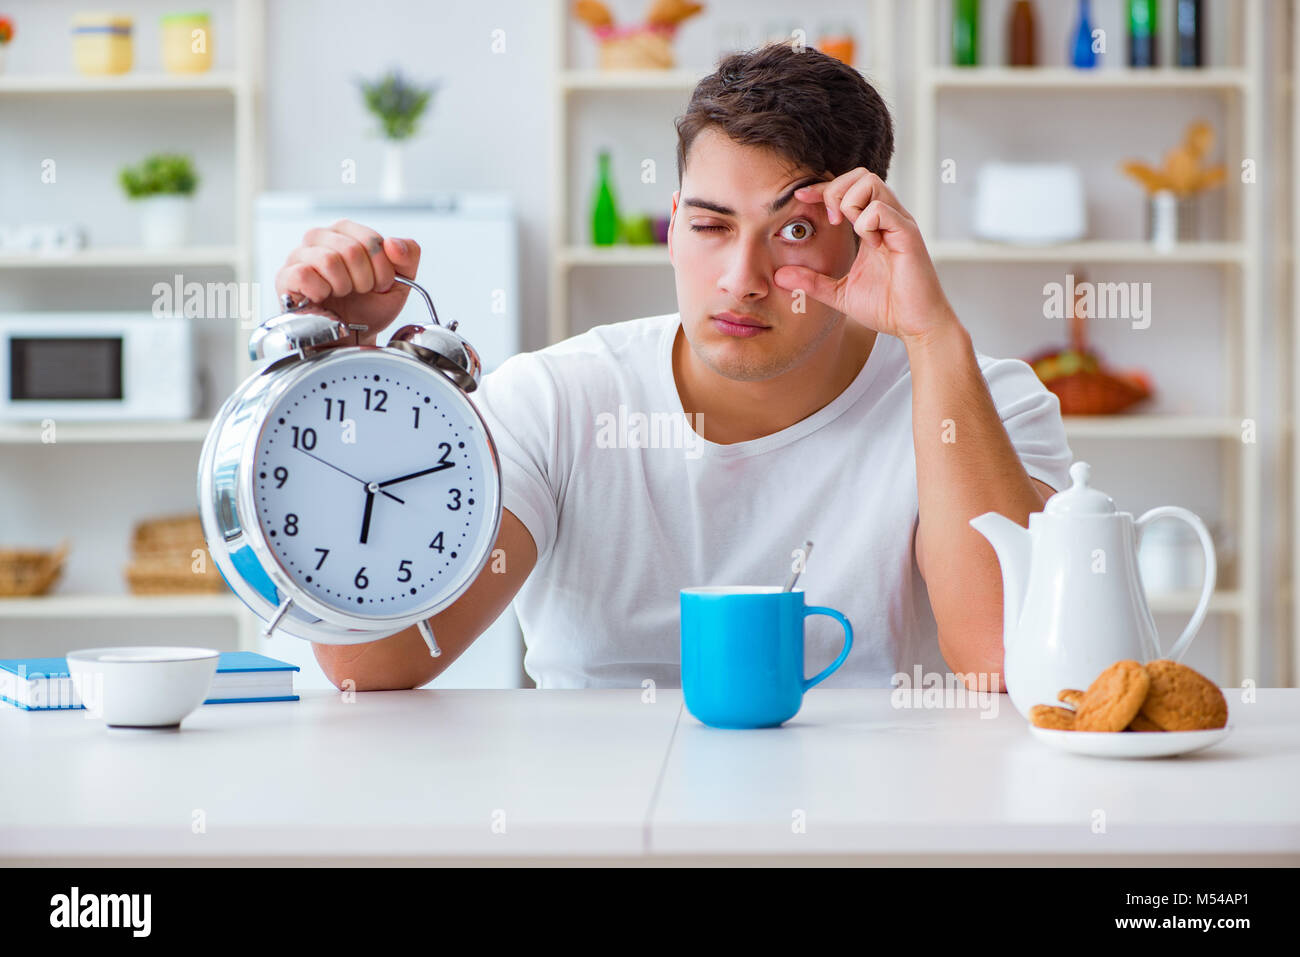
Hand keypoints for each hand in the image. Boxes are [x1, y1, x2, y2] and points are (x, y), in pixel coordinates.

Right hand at [274, 219, 421, 346]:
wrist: (351, 338)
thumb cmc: (369, 307)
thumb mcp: (400, 282)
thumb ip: (408, 256)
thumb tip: (392, 244)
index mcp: (347, 232)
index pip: (370, 239)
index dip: (381, 267)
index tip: (380, 284)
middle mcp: (320, 237)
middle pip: (352, 249)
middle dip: (365, 280)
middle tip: (360, 292)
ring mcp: (299, 255)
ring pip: (328, 260)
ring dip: (344, 286)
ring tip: (342, 294)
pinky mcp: (285, 277)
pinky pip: (304, 274)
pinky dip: (321, 291)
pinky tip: (323, 297)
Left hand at [772, 169, 957, 345]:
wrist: (914, 326)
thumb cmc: (886, 307)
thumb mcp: (838, 293)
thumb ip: (811, 281)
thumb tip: (779, 275)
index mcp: (872, 226)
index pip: (847, 189)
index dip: (822, 188)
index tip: (801, 197)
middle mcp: (888, 218)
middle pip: (860, 174)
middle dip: (836, 191)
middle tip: (831, 221)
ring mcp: (899, 223)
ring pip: (871, 183)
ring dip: (851, 203)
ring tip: (850, 230)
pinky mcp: (908, 235)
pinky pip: (882, 210)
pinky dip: (867, 223)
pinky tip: (871, 245)